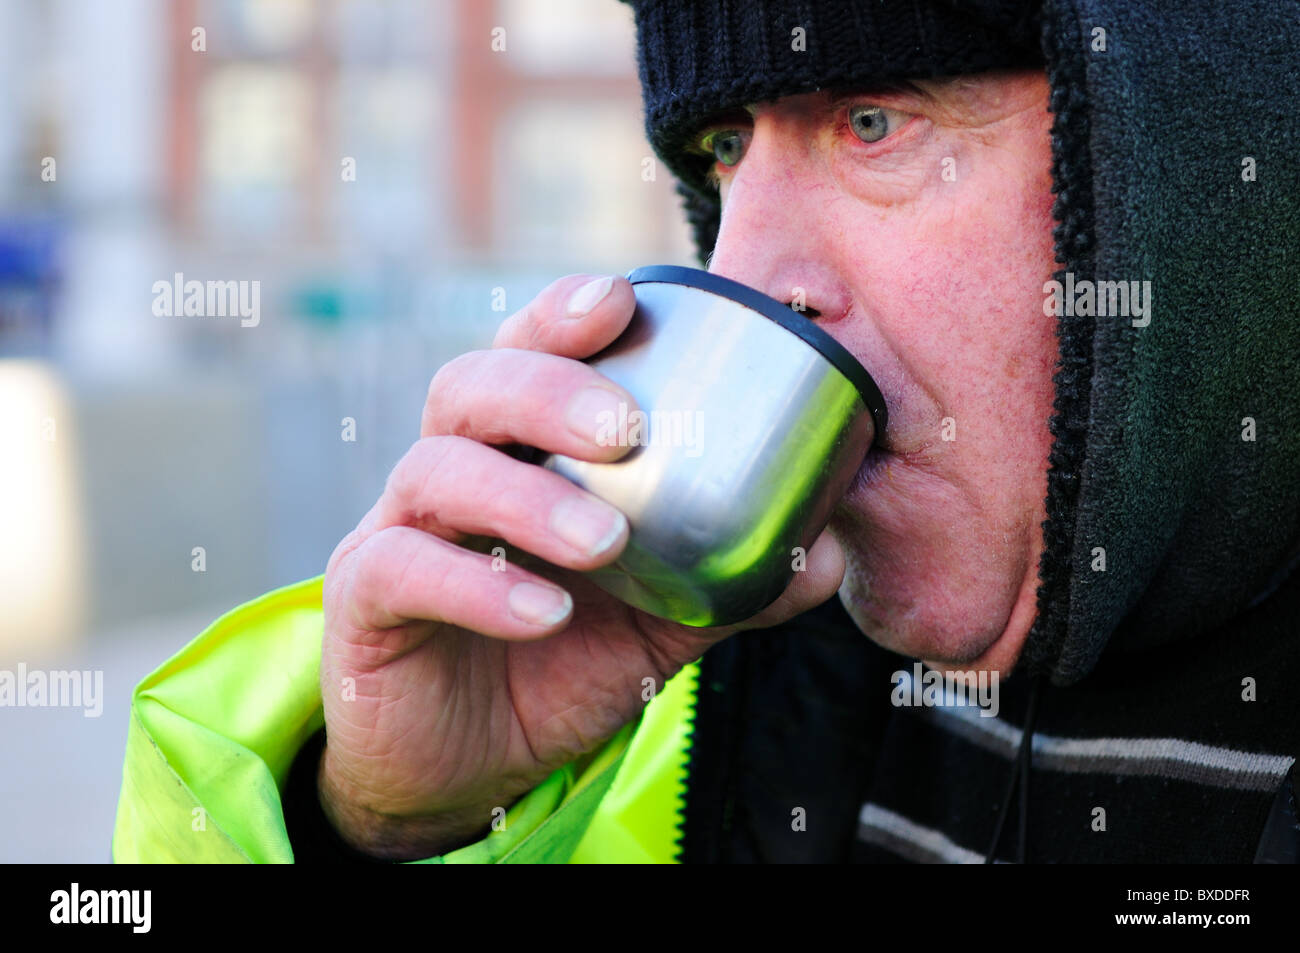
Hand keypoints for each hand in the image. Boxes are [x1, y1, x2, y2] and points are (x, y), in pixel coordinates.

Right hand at [317, 274, 846, 858]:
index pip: (526, 358)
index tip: (621, 299)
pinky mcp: (364, 604)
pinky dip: (479, 587)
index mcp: (517, 455)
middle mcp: (450, 476)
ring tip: (604, 540)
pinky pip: (402, 572)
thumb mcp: (655, 621)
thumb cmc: (557, 665)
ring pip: (435, 472)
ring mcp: (398, 533)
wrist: (466, 770)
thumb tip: (826, 550)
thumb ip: (729, 580)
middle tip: (626, 427)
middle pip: (469, 387)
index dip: (562, 316)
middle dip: (545, 388)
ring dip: (526, 496)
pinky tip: (546, 614)